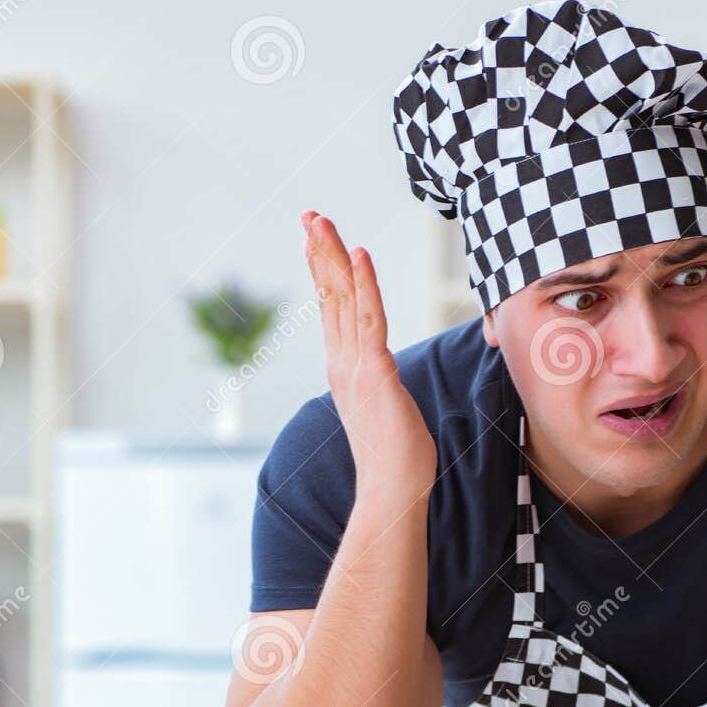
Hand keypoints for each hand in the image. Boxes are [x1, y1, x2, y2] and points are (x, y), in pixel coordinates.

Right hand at [302, 211, 436, 514]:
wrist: (392, 491)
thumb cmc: (397, 459)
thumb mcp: (387, 409)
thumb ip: (382, 387)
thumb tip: (388, 382)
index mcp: (344, 369)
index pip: (333, 310)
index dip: (325, 272)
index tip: (317, 240)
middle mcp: (342, 362)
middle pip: (329, 295)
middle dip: (319, 252)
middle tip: (309, 216)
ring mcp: (354, 365)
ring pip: (342, 298)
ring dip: (331, 255)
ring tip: (319, 221)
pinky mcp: (374, 370)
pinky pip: (369, 316)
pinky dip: (364, 282)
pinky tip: (358, 253)